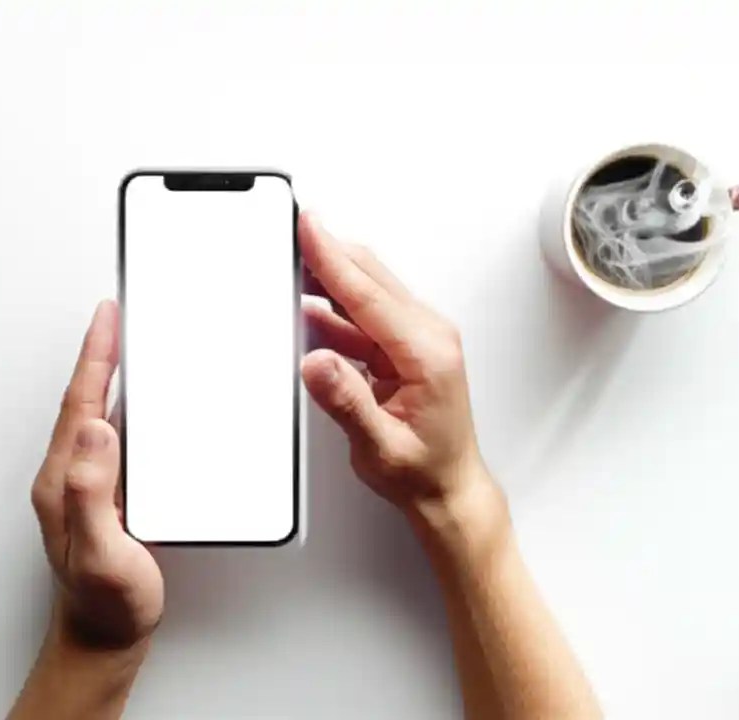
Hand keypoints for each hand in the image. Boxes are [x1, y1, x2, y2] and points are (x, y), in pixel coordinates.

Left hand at [31, 300, 162, 647]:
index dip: (96, 356)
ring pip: (101, 415)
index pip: (79, 403)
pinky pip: (119, 439)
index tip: (108, 316)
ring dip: (116, 376)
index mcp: (63, 480)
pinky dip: (130, 409)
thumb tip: (94, 431)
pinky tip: (148, 403)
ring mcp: (89, 484)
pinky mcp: (108, 495)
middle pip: (87, 399)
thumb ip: (92, 492)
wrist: (105, 639)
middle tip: (120, 313)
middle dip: (103, 353)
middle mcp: (72, 476)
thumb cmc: (105, 605)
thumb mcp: (100, 552)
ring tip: (133, 342)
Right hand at [299, 213, 500, 522]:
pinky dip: (334, 305)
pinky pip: (363, 315)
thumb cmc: (424, 470)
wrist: (448, 488)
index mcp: (428, 352)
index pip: (369, 294)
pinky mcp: (403, 346)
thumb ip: (347, 402)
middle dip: (329, 252)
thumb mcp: (380, 446)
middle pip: (369, 279)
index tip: (309, 228)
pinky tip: (308, 304)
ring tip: (290, 262)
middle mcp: (429, 336)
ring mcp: (418, 338)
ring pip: (365, 292)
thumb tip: (318, 363)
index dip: (333, 258)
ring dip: (329, 276)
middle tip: (293, 228)